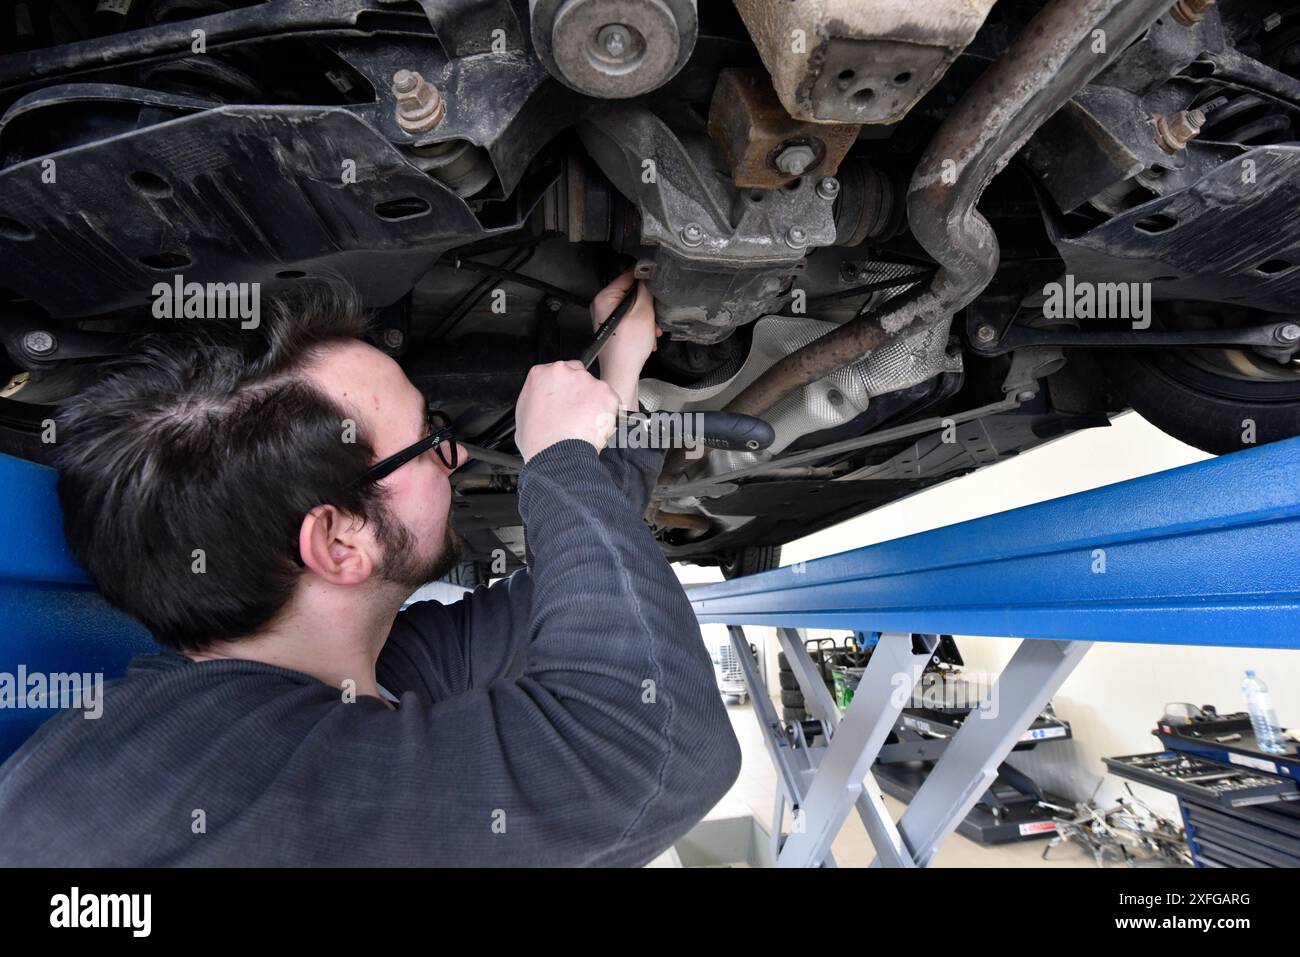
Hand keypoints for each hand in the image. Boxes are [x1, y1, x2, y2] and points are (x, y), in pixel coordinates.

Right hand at [515, 360, 621, 462]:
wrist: (556, 456)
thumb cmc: (538, 441)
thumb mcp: (523, 413)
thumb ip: (535, 397)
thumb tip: (542, 400)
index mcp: (540, 374)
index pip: (558, 372)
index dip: (563, 389)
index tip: (565, 401)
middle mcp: (563, 371)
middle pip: (578, 374)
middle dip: (579, 392)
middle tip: (577, 414)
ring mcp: (586, 380)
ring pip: (595, 388)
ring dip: (594, 403)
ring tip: (585, 426)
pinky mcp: (605, 393)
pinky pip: (611, 401)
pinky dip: (607, 414)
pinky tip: (595, 427)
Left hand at [591, 269, 660, 409]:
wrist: (622, 373)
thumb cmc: (629, 346)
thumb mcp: (643, 312)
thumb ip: (645, 290)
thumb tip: (646, 276)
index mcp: (604, 297)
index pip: (628, 276)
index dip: (645, 280)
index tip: (657, 285)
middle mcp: (601, 306)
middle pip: (631, 294)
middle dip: (647, 305)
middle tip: (655, 317)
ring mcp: (605, 318)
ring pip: (632, 309)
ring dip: (646, 318)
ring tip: (653, 331)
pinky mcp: (611, 329)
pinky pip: (629, 320)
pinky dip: (640, 327)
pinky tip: (648, 338)